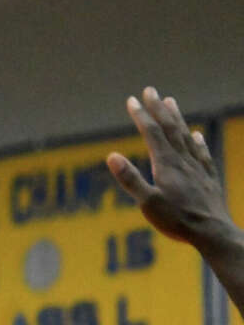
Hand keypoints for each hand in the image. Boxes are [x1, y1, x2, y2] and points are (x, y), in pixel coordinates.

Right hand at [107, 87, 234, 249]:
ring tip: (171, 102)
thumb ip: (130, 179)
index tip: (131, 100)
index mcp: (167, 165)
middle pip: (170, 128)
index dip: (141, 115)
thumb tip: (111, 156)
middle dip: (158, 108)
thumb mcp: (147, 203)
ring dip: (177, 118)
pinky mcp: (209, 179)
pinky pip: (202, 154)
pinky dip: (197, 141)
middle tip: (150, 90)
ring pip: (186, 137)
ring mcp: (198, 169)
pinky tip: (196, 135)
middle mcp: (183, 161)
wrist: (214, 234)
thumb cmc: (178, 221)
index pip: (152, 133)